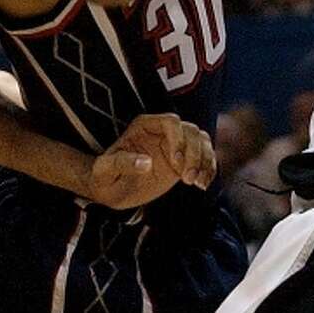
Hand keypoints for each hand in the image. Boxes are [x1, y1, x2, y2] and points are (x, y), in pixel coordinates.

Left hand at [87, 114, 216, 209]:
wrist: (111, 190)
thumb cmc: (104, 177)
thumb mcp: (104, 170)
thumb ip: (122, 163)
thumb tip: (146, 162)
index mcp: (144, 126)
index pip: (171, 122)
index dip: (178, 140)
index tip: (175, 164)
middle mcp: (162, 132)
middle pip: (191, 131)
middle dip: (194, 154)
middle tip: (187, 180)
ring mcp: (175, 145)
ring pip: (202, 142)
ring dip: (205, 162)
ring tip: (197, 184)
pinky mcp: (184, 161)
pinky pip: (205, 158)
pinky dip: (209, 169)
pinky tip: (203, 184)